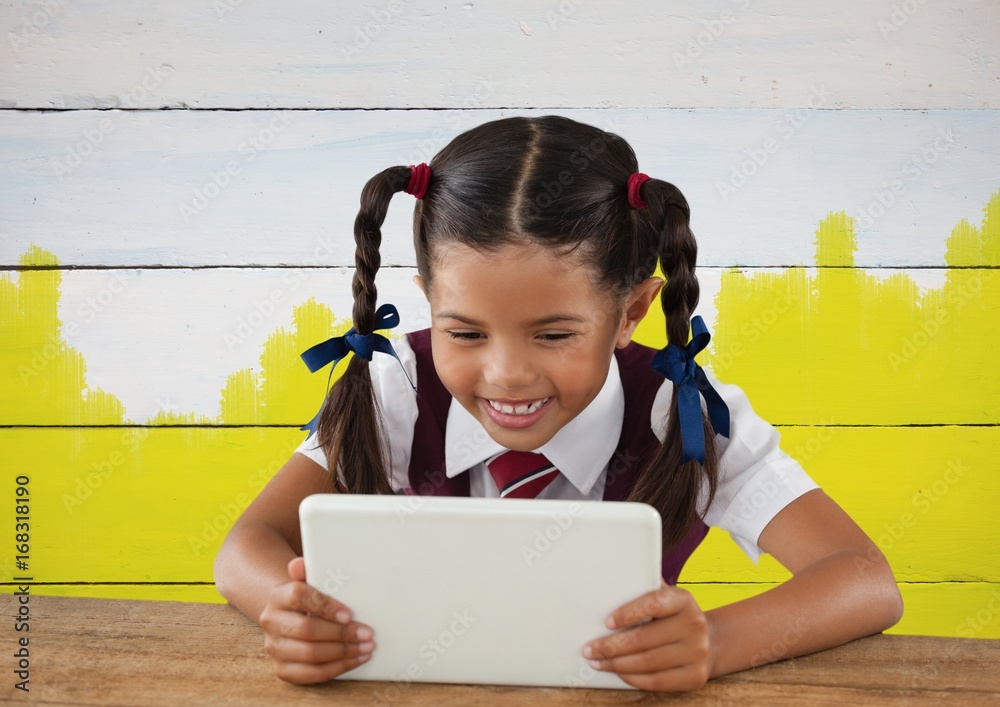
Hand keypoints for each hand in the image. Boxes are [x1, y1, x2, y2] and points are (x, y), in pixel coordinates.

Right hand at [258, 557, 374, 683]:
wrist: (290, 616)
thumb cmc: (308, 599)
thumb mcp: (310, 581)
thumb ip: (309, 571)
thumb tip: (298, 564)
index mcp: (278, 595)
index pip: (299, 596)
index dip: (326, 606)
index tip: (349, 614)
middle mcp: (271, 622)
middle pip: (307, 629)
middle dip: (341, 633)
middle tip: (367, 633)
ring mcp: (274, 647)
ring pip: (310, 654)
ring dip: (343, 652)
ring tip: (366, 647)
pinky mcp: (282, 669)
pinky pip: (312, 673)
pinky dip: (337, 668)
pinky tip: (355, 659)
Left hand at [582, 582, 711, 691]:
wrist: (709, 642)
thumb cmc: (673, 617)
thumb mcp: (665, 598)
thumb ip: (642, 590)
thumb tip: (608, 587)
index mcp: (683, 600)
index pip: (652, 604)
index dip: (627, 613)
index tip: (606, 622)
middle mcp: (694, 624)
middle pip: (644, 638)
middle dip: (611, 646)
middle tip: (589, 649)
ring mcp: (698, 652)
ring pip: (647, 662)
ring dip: (617, 664)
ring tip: (598, 661)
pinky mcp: (695, 676)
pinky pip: (657, 681)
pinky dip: (633, 678)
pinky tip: (619, 673)